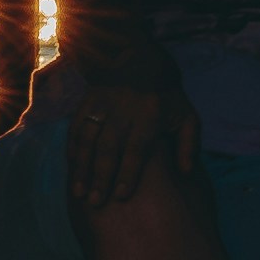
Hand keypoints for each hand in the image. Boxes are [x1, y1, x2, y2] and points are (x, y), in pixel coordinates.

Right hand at [67, 55, 198, 212]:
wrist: (139, 57)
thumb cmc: (167, 95)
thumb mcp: (186, 115)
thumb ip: (189, 145)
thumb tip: (186, 173)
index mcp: (149, 117)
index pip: (137, 149)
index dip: (128, 173)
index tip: (121, 196)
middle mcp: (124, 112)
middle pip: (110, 148)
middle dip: (101, 176)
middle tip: (96, 202)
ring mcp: (103, 106)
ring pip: (89, 139)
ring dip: (82, 167)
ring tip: (78, 192)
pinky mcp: (87, 102)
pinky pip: (76, 127)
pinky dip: (72, 147)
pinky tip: (70, 167)